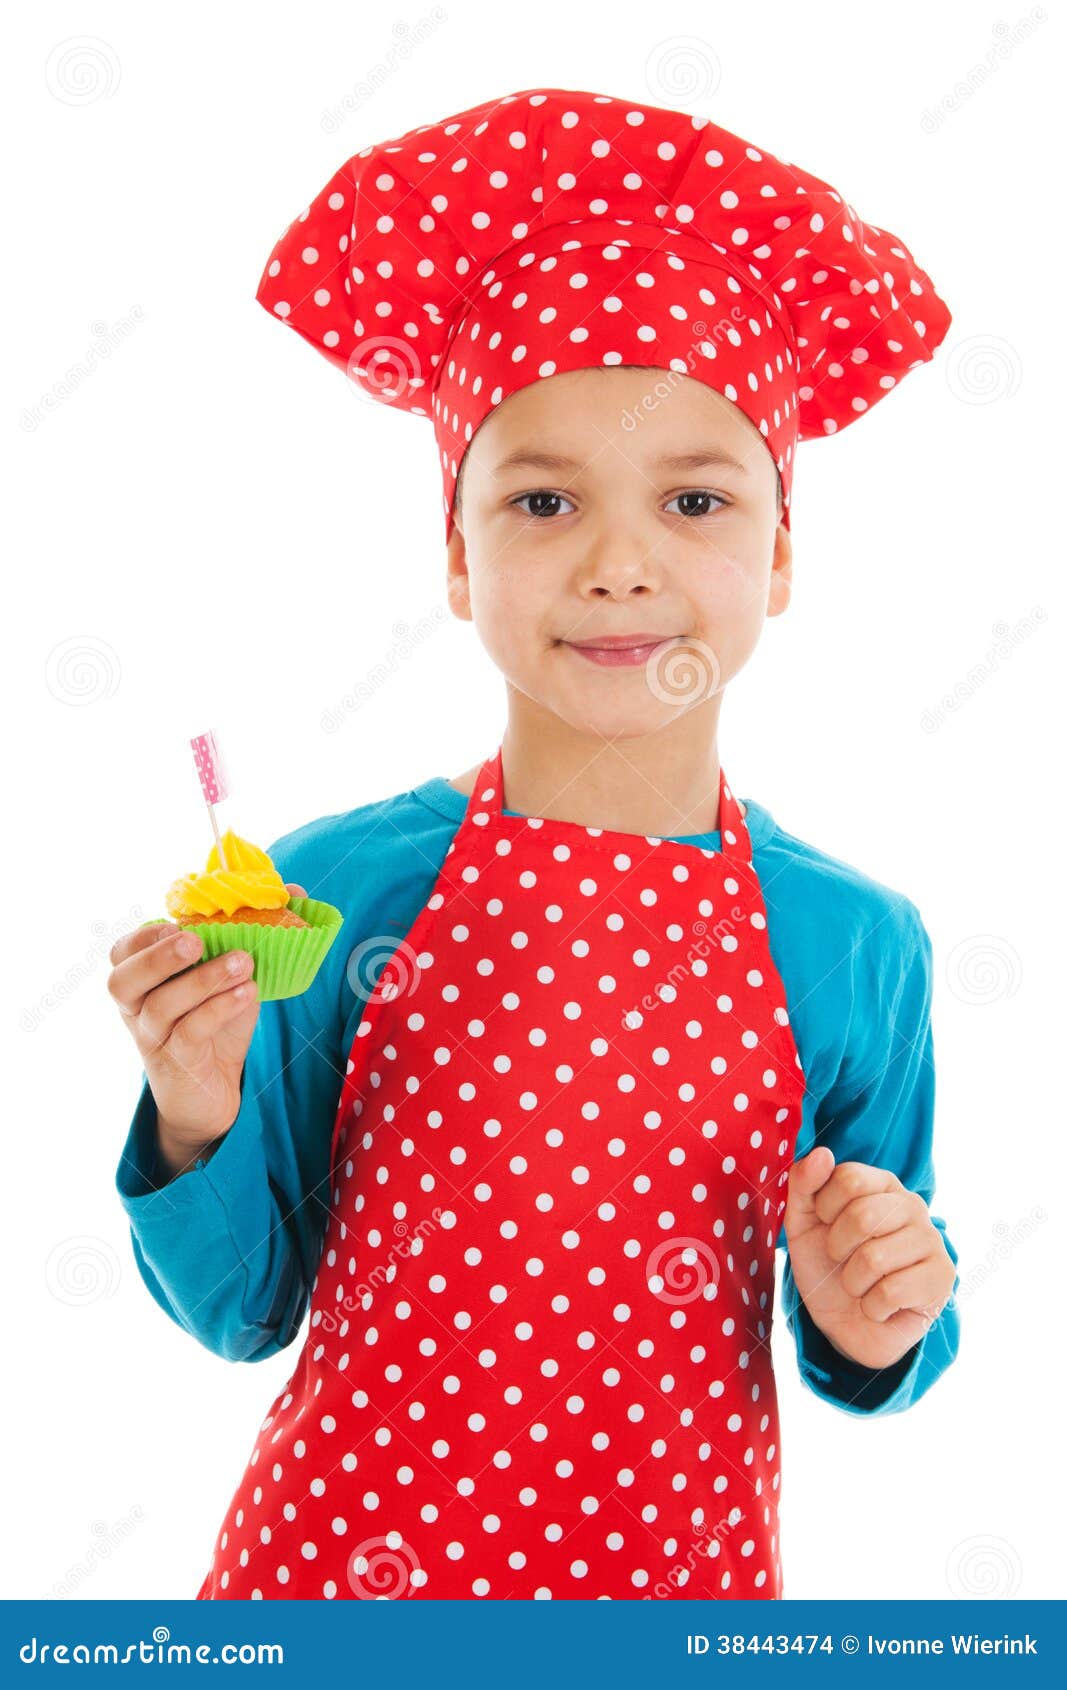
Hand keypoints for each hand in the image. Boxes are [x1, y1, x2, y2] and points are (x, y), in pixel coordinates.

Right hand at [107, 882, 306, 1158]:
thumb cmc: (215, 1025)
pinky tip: (247, 993)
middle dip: (158, 957)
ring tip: (244, 963)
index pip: (122, 952)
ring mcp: (153, 1039)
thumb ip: (252, 934)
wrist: (213, 1091)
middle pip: (123, 980)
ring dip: (204, 980)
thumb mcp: (230, 978)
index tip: (179, 923)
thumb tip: (294, 890)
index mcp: (142, 981)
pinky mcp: (177, 1064)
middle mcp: (137, 1009)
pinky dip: (218, 1009)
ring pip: (162, 1006)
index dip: (145, 937)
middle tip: (197, 940)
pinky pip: (189, 1032)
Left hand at [783, 1146, 955, 1371]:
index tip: (827, 1227)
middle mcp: (912, 1205)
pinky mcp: (942, 1278)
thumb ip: (804, 1185)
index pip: (848, 1178)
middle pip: (862, 1216)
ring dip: (853, 1282)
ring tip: (862, 1284)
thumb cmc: (828, 1267)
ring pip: (874, 1258)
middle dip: (838, 1249)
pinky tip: (881, 1306)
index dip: (825, 1209)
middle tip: (844, 1261)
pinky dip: (872, 1307)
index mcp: (881, 1184)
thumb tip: (822, 1153)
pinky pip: (891, 1292)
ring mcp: (932, 1240)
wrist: (846, 1324)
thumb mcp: (803, 1224)